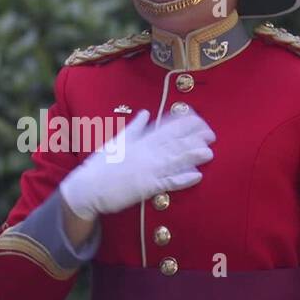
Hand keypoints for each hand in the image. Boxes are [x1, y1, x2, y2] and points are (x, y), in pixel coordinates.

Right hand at [58, 109, 215, 219]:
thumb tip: (145, 112)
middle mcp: (145, 151)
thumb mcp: (117, 141)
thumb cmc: (101, 165)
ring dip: (193, 155)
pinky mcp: (146, 187)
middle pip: (174, 141)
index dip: (185, 123)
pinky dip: (183, 179)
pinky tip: (197, 176)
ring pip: (174, 159)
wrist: (87, 187)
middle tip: (212, 135)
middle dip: (194, 137)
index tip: (199, 121)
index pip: (166, 127)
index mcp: (139, 140)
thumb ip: (134, 127)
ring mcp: (146, 169)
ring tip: (209, 153)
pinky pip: (168, 182)